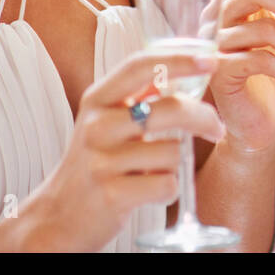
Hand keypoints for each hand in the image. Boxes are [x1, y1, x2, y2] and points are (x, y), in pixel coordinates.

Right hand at [24, 48, 225, 251]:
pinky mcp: (112, 194)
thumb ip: (140, 95)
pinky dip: (169, 189)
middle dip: (203, 118)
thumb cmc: (97, 161)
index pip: (141, 66)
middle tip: (216, 128)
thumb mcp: (107, 119)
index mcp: (97, 100)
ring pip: (173, 152)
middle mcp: (97, 126)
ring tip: (155, 170)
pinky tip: (150, 190)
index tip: (211, 60)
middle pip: (170, 109)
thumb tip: (191, 66)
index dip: (180, 59)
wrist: (59, 215)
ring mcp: (102, 161)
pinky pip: (167, 184)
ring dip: (176, 164)